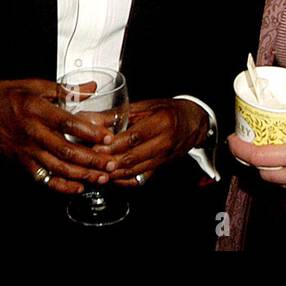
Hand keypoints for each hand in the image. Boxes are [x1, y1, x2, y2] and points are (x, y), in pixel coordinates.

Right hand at [0, 79, 114, 193]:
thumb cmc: (6, 96)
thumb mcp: (34, 85)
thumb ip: (65, 89)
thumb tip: (91, 87)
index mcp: (36, 110)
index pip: (67, 123)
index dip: (89, 131)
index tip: (107, 136)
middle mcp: (32, 132)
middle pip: (66, 151)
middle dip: (92, 160)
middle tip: (111, 164)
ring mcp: (27, 150)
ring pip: (57, 168)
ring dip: (82, 175)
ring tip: (101, 178)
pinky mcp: (22, 162)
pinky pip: (44, 178)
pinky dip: (61, 186)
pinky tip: (78, 187)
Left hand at [97, 98, 211, 186]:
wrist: (192, 124)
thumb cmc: (168, 111)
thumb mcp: (146, 106)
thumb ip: (119, 114)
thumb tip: (94, 119)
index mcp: (162, 122)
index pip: (134, 136)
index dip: (115, 143)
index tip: (97, 145)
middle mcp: (164, 142)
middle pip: (133, 156)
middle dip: (110, 160)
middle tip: (92, 159)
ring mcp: (163, 158)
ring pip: (134, 170)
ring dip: (114, 173)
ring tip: (96, 170)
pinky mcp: (160, 167)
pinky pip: (140, 178)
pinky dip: (123, 179)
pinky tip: (110, 177)